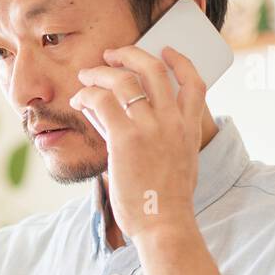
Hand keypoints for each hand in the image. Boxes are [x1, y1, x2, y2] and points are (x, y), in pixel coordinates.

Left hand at [70, 45, 205, 240]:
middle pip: (155, 69)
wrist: (165, 223)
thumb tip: (118, 117)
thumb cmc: (164, 201)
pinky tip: (79, 100)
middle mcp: (173, 122)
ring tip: (86, 76)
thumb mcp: (175, 163)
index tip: (165, 50)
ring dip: (100, 73)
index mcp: (190, 128)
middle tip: (111, 55)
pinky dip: (87, 95)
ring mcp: (150, 128)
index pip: (195, 82)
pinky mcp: (125, 139)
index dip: (180, 60)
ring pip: (124, 81)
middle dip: (130, 54)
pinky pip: (102, 102)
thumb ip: (158, 138)